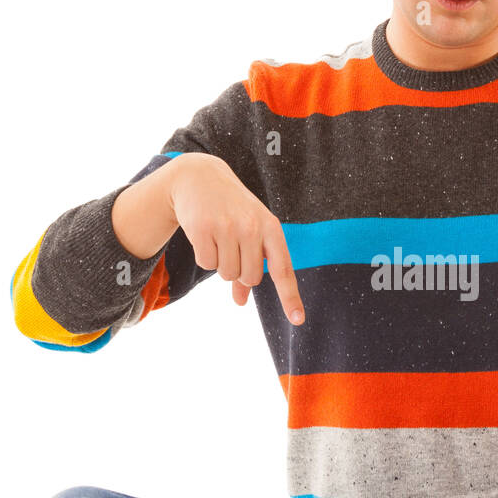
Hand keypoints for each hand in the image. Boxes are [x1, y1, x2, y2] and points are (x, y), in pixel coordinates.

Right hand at [166, 153, 305, 322]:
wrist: (199, 177)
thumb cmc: (231, 209)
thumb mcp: (249, 232)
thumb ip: (250, 265)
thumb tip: (241, 302)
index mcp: (271, 228)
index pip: (283, 270)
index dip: (290, 297)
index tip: (298, 320)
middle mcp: (252, 228)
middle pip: (250, 278)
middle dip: (240, 272)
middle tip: (232, 247)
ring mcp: (228, 227)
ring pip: (227, 274)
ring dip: (221, 264)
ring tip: (218, 237)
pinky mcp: (203, 229)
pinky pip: (206, 264)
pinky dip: (204, 255)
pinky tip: (204, 234)